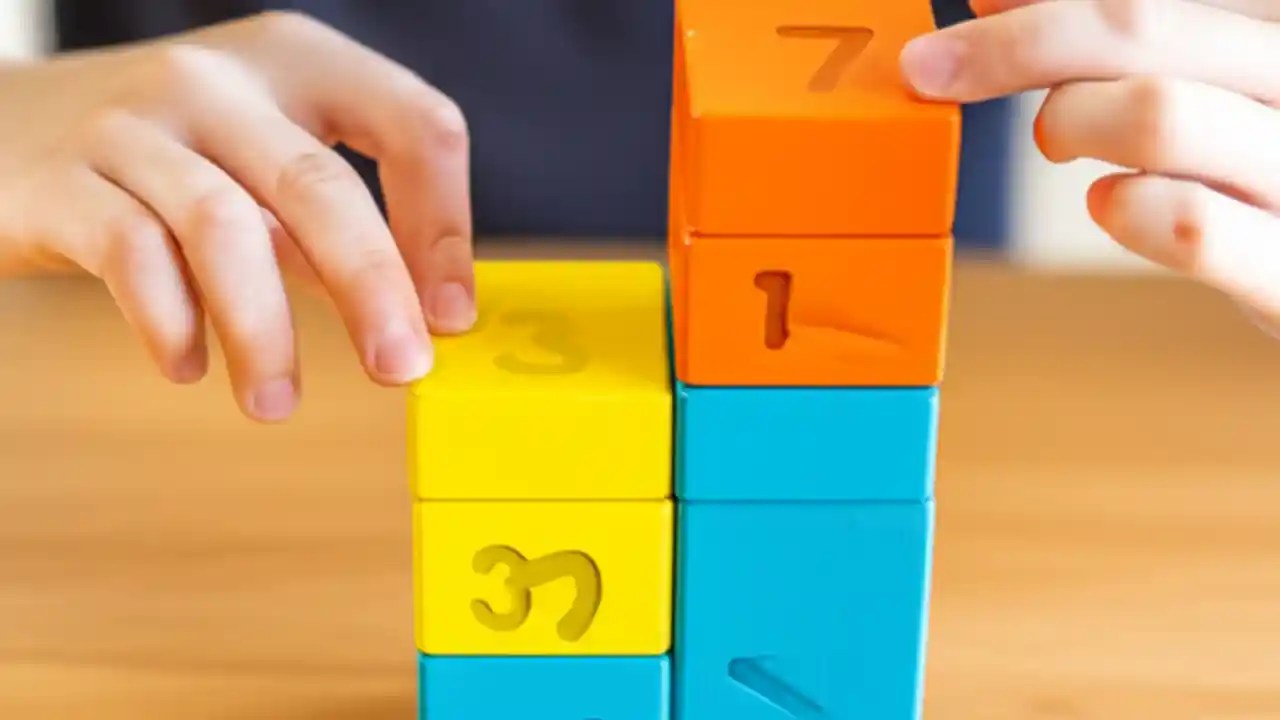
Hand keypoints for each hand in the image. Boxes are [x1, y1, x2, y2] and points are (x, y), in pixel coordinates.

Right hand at [0, 12, 474, 420]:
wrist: (7, 126)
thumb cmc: (173, 158)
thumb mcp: (265, 161)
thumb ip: (331, 225)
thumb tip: (424, 318)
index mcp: (300, 61)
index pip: (413, 124)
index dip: (445, 226)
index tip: (452, 317)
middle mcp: (220, 79)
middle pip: (321, 185)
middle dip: (372, 288)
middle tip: (401, 369)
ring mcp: (134, 122)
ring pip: (223, 227)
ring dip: (264, 330)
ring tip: (275, 404)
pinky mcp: (60, 180)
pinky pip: (131, 255)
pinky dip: (170, 321)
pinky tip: (189, 366)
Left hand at [900, 0, 1279, 331]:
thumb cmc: (1264, 162)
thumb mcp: (1211, 75)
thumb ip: (1122, 33)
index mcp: (1274, 21)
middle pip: (1140, 25)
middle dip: (1018, 45)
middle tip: (932, 68)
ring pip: (1157, 115)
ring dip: (1070, 121)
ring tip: (1056, 137)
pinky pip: (1188, 225)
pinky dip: (1123, 209)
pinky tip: (1108, 203)